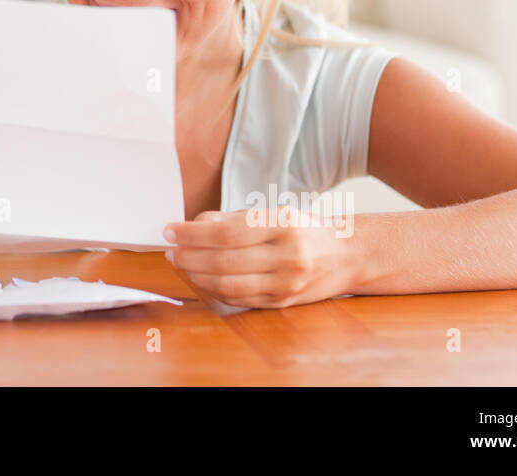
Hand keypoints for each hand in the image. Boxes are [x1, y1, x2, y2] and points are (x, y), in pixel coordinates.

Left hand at [163, 208, 356, 308]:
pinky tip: (202, 278)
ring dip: (198, 276)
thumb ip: (232, 219)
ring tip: (182, 264)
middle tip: (171, 250)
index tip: (170, 231)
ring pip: (229, 285)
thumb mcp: (273, 212)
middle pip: (225, 261)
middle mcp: (288, 256)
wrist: (346, 256)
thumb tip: (193, 225)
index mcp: (284, 225)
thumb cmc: (302, 229)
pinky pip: (239, 299)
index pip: (227, 232)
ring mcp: (287, 284)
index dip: (193, 234)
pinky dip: (214, 290)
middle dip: (189, 256)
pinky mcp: (282, 303)